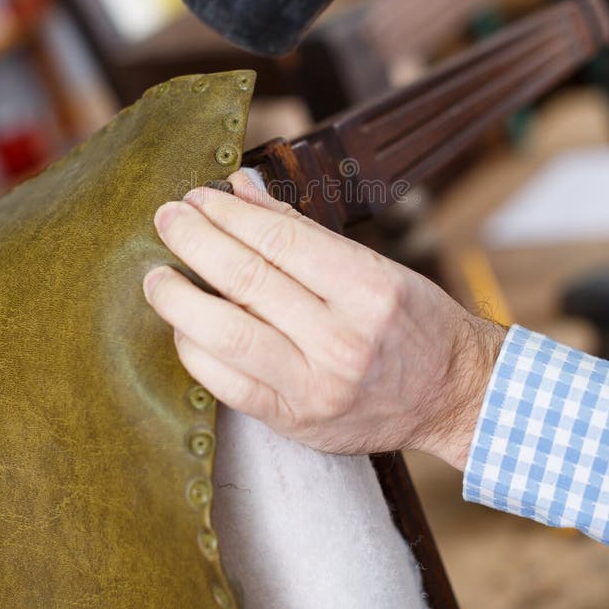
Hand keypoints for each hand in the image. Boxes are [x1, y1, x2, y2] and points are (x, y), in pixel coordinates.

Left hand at [143, 172, 505, 470]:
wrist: (451, 393)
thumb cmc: (415, 321)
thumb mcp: (373, 265)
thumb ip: (302, 230)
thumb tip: (241, 189)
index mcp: (369, 289)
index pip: (279, 239)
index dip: (230, 213)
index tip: (201, 196)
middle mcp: (343, 339)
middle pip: (246, 279)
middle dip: (195, 240)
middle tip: (168, 218)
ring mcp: (317, 386)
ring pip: (226, 334)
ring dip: (179, 298)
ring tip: (157, 275)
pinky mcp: (295, 419)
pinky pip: (226, 385)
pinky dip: (194, 350)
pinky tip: (182, 326)